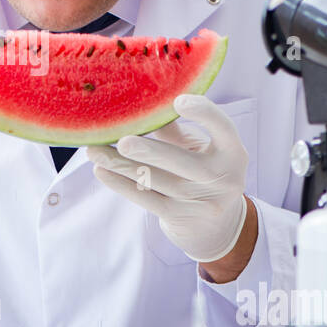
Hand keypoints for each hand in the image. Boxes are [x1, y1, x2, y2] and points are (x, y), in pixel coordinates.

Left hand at [86, 93, 248, 262]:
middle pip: (182, 162)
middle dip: (149, 152)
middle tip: (122, 142)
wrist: (215, 226)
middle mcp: (222, 178)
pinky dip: (121, 184)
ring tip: (94, 151)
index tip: (178, 100)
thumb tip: (140, 103)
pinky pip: (146, 198)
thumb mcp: (198, 149)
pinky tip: (102, 170)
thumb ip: (174, 129)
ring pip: (156, 180)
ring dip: (121, 165)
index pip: (224, 128)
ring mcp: (201, 201)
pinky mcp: (179, 217)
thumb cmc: (203, 171)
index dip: (204, 113)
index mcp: (232, 153)